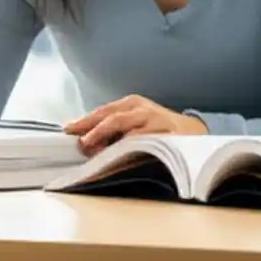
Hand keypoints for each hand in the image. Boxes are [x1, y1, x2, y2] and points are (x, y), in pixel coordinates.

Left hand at [63, 94, 207, 154]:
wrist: (192, 131)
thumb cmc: (156, 127)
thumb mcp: (134, 121)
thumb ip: (112, 129)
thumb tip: (85, 142)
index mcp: (131, 103)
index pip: (102, 112)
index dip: (84, 121)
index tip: (67, 130)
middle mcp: (142, 110)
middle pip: (113, 118)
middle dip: (94, 130)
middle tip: (82, 143)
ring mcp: (156, 122)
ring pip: (129, 131)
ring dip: (111, 141)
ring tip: (96, 149)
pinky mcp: (168, 137)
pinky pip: (147, 144)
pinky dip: (133, 150)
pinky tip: (121, 157)